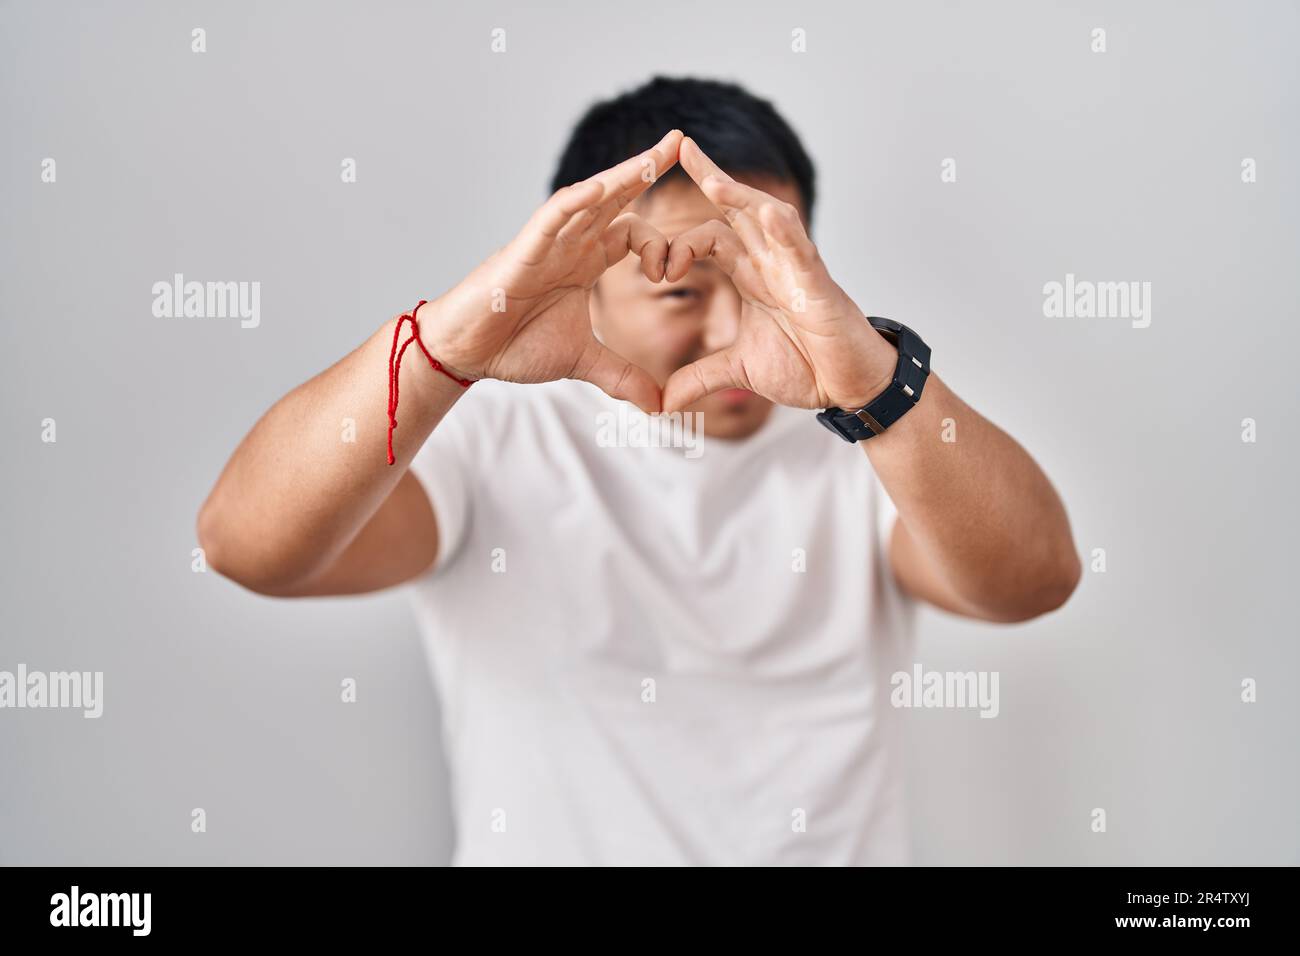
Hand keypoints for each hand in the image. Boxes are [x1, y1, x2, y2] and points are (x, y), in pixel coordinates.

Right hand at [422, 129, 684, 412]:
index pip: (632, 233)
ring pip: (588, 198)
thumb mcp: (584, 361)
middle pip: (615, 198)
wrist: (467, 353)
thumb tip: (658, 405)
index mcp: (585, 261)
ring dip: (622, 176)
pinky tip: (601, 187)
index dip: (660, 247)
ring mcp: (546, 243)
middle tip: (682, 142)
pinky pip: (550, 218)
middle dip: (647, 169)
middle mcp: (569, 243)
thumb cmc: (515, 345)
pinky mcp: (522, 251)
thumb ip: (623, 377)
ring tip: (656, 154)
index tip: (672, 272)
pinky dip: (575, 202)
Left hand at [661, 137, 897, 412]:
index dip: (679, 240)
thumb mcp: (738, 372)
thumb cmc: (806, 367)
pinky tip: (770, 214)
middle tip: (680, 146)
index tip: (654, 265)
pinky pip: (802, 254)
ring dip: (742, 198)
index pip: (712, 235)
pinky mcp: (819, 289)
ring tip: (713, 179)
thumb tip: (664, 400)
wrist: (849, 386)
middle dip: (710, 177)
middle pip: (738, 209)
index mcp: (751, 275)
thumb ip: (699, 378)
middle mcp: (772, 263)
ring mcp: (797, 271)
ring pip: (769, 220)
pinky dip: (786, 235)